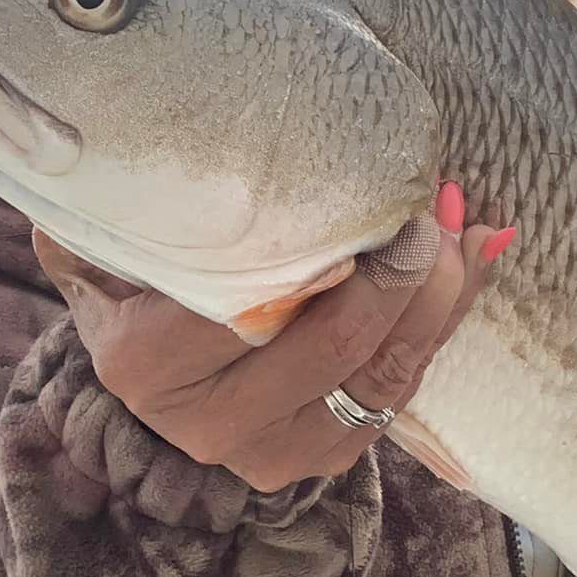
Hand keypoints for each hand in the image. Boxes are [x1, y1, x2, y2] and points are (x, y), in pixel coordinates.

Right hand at [30, 183, 512, 491]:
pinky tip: (465, 264)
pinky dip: (440, 327)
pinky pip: (397, 396)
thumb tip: (132, 114)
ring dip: (438, 297)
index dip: (324, 246)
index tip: (370, 188)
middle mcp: (204, 424)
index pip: (249, 301)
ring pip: (380, 377)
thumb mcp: (111, 229)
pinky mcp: (319, 462)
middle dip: (400, 269)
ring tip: (463, 226)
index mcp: (144, 362)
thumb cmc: (138, 272)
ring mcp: (266, 455)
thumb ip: (121, 194)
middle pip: (332, 344)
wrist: (151, 362)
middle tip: (429, 201)